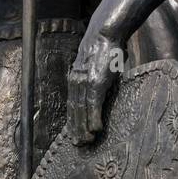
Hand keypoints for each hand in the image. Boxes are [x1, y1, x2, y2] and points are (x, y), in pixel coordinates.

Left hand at [67, 28, 123, 144]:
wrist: (105, 34)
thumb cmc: (104, 51)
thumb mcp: (96, 68)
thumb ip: (95, 82)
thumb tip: (99, 95)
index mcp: (75, 80)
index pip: (72, 105)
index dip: (73, 121)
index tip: (74, 135)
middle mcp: (76, 82)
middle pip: (74, 111)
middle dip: (76, 129)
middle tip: (79, 144)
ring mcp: (84, 82)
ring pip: (82, 110)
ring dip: (84, 127)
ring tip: (87, 141)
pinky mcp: (95, 82)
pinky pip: (93, 103)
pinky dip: (93, 117)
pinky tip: (95, 129)